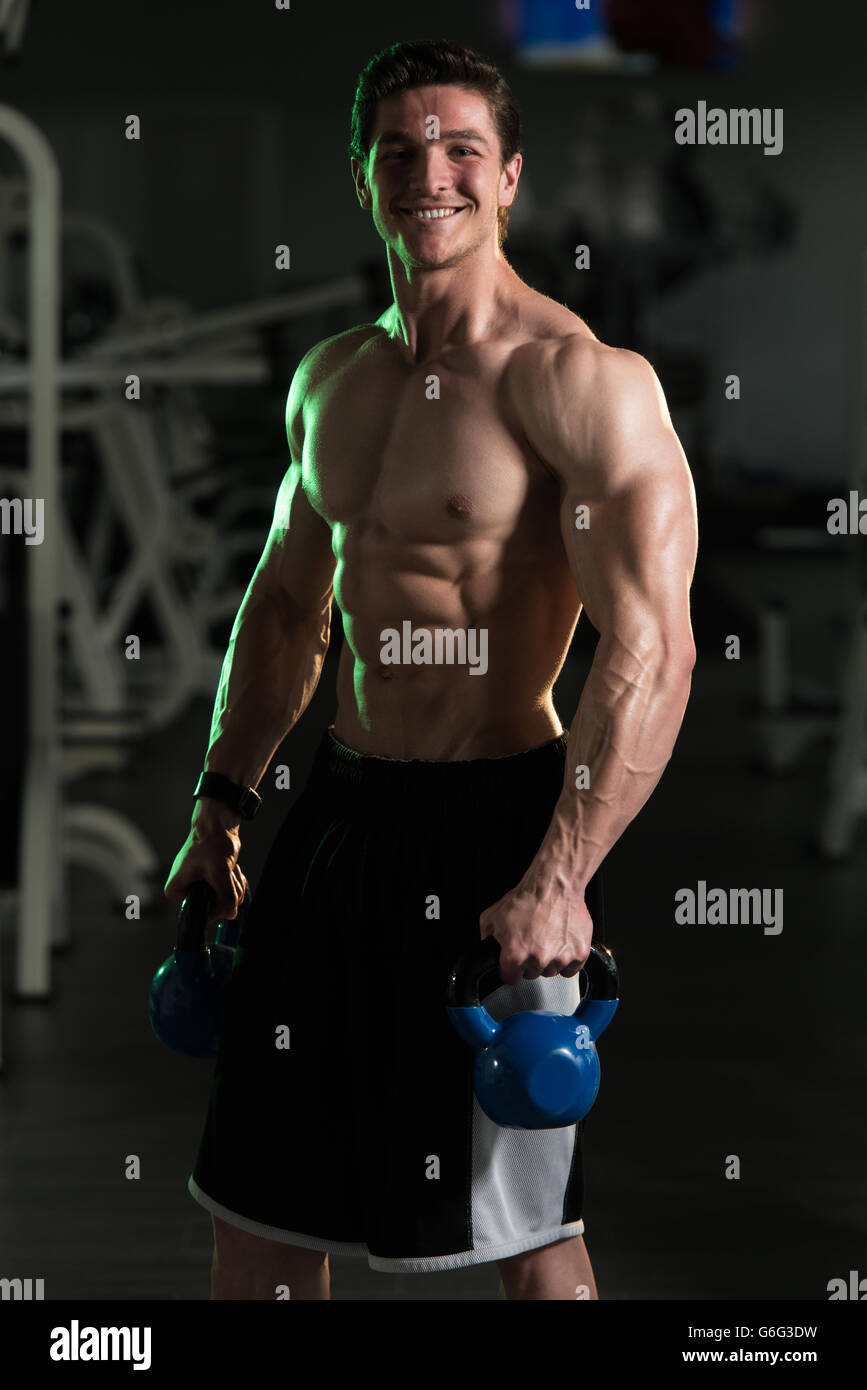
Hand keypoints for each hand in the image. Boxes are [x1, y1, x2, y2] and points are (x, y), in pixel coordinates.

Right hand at [164, 811, 246, 927]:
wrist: (219, 825)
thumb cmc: (210, 843)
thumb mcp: (219, 873)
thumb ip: (226, 897)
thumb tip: (231, 913)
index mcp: (176, 891)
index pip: (198, 913)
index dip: (215, 905)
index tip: (220, 888)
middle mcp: (186, 890)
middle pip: (214, 907)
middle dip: (228, 891)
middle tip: (226, 873)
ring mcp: (200, 886)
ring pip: (224, 899)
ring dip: (233, 884)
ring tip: (228, 867)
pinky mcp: (211, 880)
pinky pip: (228, 891)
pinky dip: (234, 880)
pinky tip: (232, 868)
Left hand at [479, 877, 592, 985]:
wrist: (555, 885)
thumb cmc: (528, 898)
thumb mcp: (492, 916)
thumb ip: (487, 938)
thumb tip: (487, 949)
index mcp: (516, 955)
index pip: (510, 978)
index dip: (509, 969)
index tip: (513, 962)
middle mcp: (538, 960)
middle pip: (531, 974)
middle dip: (529, 962)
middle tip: (532, 941)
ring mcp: (561, 958)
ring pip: (551, 971)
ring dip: (549, 960)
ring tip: (547, 938)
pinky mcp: (579, 954)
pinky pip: (571, 969)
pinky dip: (567, 959)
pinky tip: (561, 943)